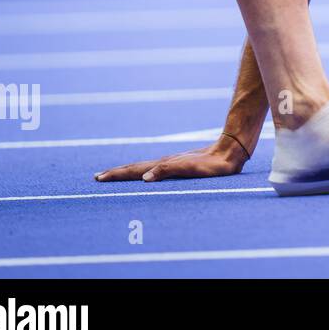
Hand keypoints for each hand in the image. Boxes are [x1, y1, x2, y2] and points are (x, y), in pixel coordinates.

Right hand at [94, 134, 247, 181]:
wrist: (230, 151)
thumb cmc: (212, 164)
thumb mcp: (190, 168)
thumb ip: (167, 170)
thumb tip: (145, 178)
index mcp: (164, 165)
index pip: (135, 170)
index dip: (117, 174)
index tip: (99, 177)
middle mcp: (165, 163)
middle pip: (136, 168)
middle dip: (117, 173)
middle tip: (98, 177)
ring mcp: (172, 163)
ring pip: (145, 168)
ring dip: (129, 172)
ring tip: (115, 174)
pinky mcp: (181, 165)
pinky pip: (156, 170)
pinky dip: (145, 172)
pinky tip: (147, 175)